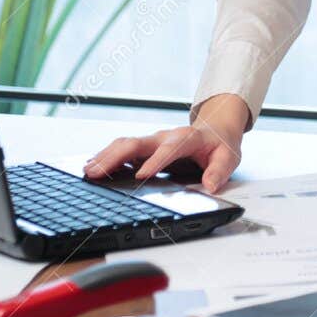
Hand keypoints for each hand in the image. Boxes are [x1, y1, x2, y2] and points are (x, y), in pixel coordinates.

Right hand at [82, 92, 249, 193]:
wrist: (216, 130)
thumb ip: (220, 170)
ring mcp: (153, 141)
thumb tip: (211, 186)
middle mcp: (165, 137)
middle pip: (137, 143)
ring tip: (88, 171)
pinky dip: (106, 156)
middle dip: (116, 157)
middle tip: (98, 173)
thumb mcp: (229, 157)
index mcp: (187, 138)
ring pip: (125, 144)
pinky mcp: (145, 147)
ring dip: (106, 157)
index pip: (170, 148)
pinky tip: (92, 167)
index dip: (155, 161)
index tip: (141, 176)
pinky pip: (123, 149)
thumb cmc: (219, 145)